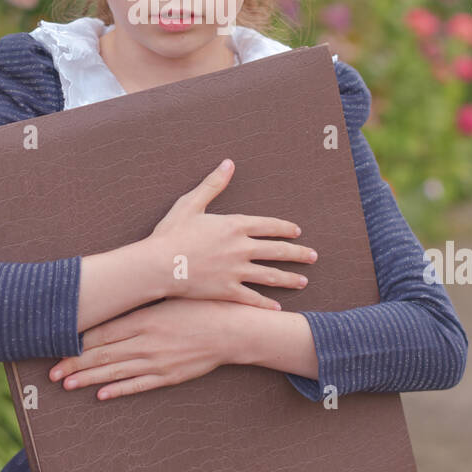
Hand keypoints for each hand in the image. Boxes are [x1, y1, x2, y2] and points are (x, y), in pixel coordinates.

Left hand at [49, 298, 242, 399]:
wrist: (232, 329)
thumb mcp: (169, 295)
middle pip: (103, 354)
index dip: (77, 342)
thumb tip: (116, 295)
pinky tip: (101, 394)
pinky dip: (118, 390)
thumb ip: (142, 299)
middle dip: (74, 364)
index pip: (102, 332)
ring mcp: (157, 361)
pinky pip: (138, 386)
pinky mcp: (169, 376)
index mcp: (144, 318)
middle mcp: (147, 341)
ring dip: (89, 379)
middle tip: (51, 372)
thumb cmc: (200, 305)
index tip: (57, 345)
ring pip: (115, 372)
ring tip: (67, 385)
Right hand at [148, 157, 316, 309]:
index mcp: (235, 226)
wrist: (158, 264)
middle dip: (298, 254)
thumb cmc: (171, 232)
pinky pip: (252, 299)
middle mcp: (240, 248)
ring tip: (303, 282)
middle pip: (277, 251)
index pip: (269, 225)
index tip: (297, 232)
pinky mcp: (227, 291)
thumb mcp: (191, 203)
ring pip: (270, 276)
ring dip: (289, 279)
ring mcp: (235, 272)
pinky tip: (277, 308)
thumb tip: (229, 163)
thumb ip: (213, 184)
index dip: (285, 228)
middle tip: (313, 256)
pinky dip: (266, 304)